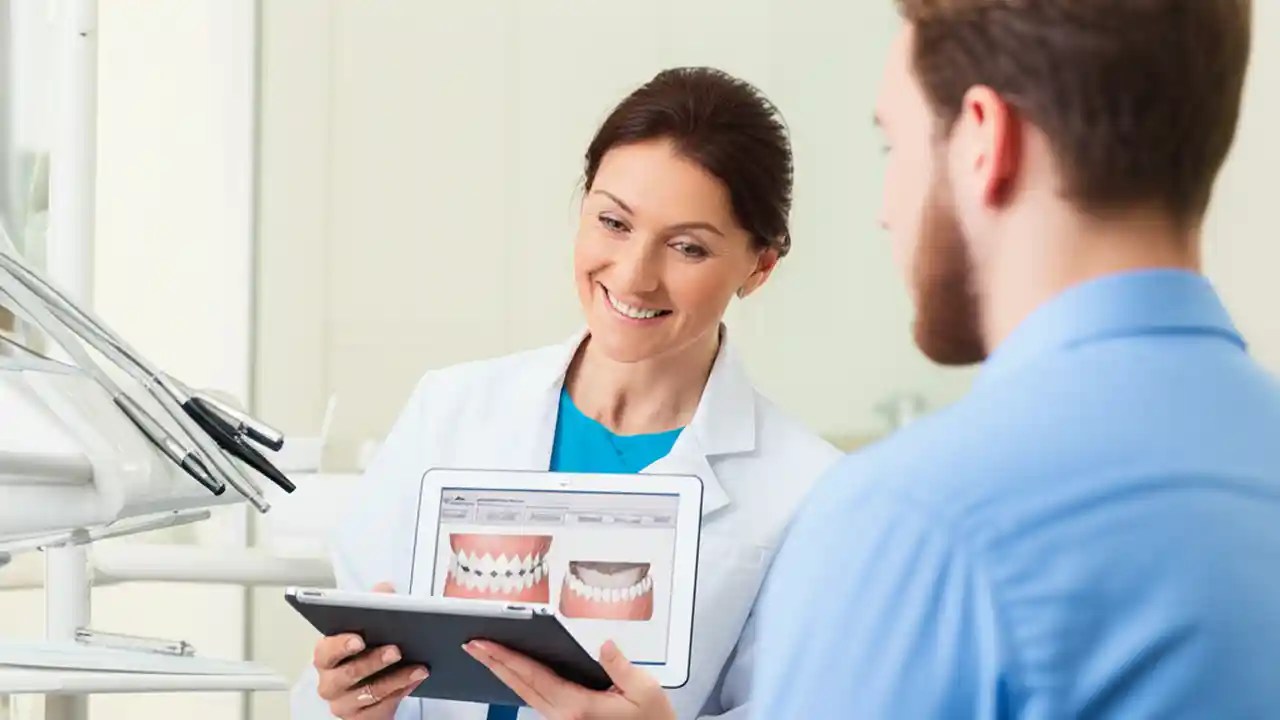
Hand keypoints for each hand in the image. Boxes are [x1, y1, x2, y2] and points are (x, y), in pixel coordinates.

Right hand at [313, 582, 428, 718]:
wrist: (374, 685)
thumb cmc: (367, 653)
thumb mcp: (371, 627)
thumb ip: (375, 605)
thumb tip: (384, 590)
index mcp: (326, 656)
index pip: (326, 651)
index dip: (340, 645)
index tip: (359, 639)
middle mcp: (330, 682)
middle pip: (348, 674)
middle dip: (373, 661)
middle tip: (396, 650)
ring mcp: (344, 704)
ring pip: (369, 693)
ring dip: (396, 678)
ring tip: (418, 667)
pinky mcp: (361, 718)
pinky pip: (382, 709)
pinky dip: (402, 692)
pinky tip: (416, 680)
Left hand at [464, 638, 675, 719]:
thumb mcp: (644, 690)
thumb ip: (620, 666)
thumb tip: (604, 646)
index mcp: (579, 707)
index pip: (534, 677)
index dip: (506, 658)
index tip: (486, 644)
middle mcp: (565, 717)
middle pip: (521, 686)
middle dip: (494, 663)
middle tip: (472, 645)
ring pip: (526, 694)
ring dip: (505, 673)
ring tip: (487, 653)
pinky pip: (537, 699)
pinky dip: (521, 682)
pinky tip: (514, 670)